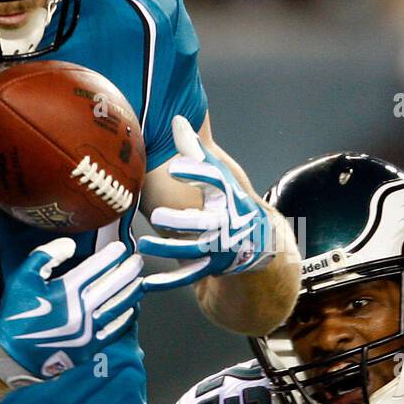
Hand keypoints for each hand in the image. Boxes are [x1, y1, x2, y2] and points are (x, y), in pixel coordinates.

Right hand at [0, 238, 141, 384]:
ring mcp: (88, 330)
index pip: (96, 268)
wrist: (12, 355)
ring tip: (140, 280)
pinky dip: (126, 316)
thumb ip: (45, 255)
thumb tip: (71, 245)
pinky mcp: (90, 347)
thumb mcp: (23, 278)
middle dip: (128, 271)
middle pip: (113, 286)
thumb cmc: (16, 314)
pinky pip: (115, 329)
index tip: (121, 247)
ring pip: (118, 306)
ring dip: (131, 292)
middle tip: (138, 261)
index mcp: (66, 292)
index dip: (111, 256)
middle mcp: (81, 311)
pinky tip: (132, 307)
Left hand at [138, 116, 273, 291]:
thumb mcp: (219, 175)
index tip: (177, 166)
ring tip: (145, 245)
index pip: (215, 181)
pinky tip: (146, 284)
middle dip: (184, 221)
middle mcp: (225, 222)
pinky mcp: (210, 267)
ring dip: (169, 249)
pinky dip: (168, 282)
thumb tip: (175, 118)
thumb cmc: (229, 201)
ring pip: (194, 251)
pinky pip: (187, 276)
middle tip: (158, 215)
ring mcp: (218, 247)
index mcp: (226, 195)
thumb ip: (195, 151)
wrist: (258, 242)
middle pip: (205, 222)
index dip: (198, 172)